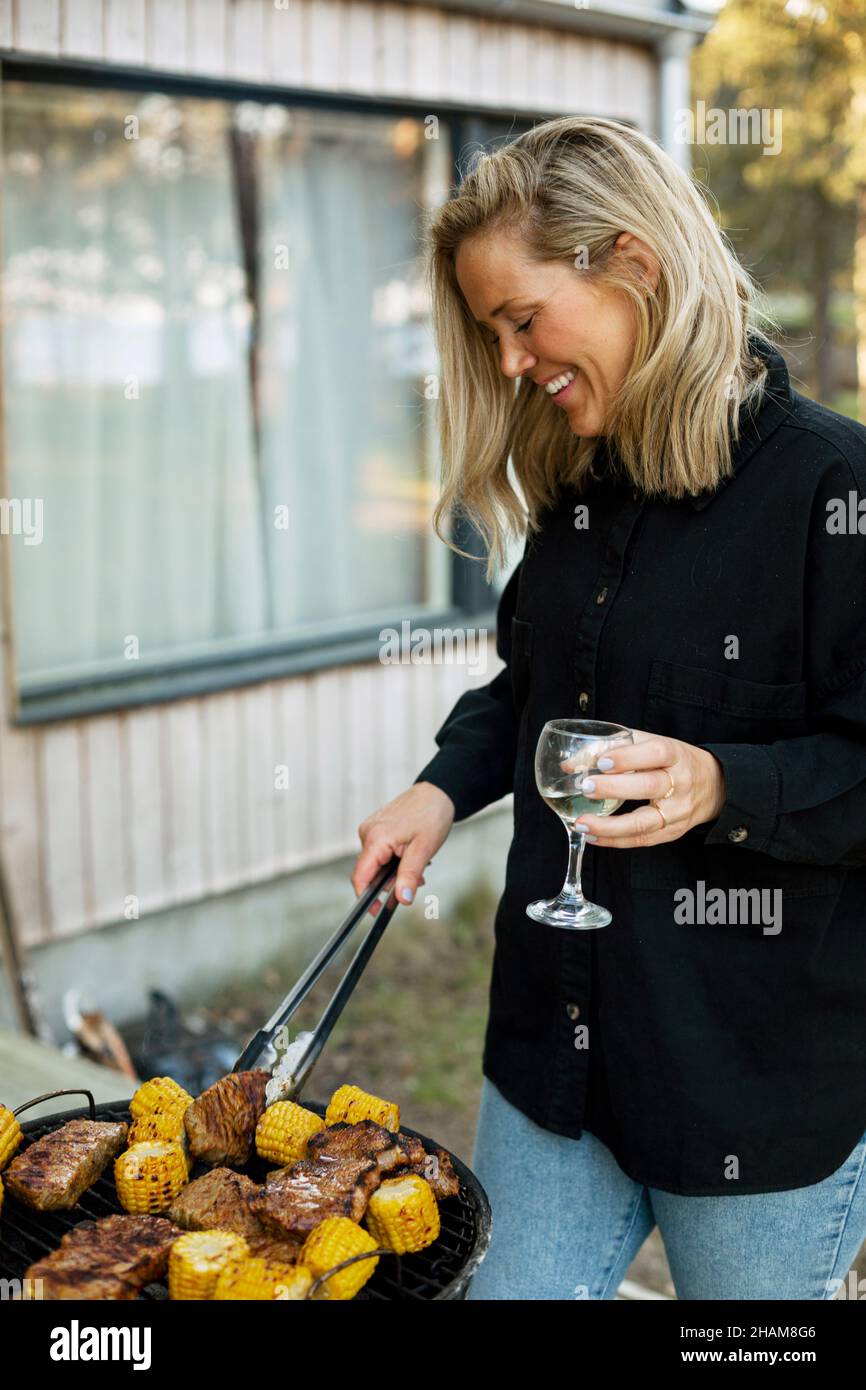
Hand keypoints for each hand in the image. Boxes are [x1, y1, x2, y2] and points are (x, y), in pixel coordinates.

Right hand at [352, 781, 455, 912]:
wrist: (437, 792)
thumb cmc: (431, 815)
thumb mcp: (424, 849)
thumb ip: (410, 875)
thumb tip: (401, 899)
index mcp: (376, 839)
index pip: (360, 877)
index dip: (366, 898)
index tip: (377, 911)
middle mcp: (368, 833)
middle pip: (369, 872)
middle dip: (390, 883)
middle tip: (415, 882)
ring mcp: (371, 830)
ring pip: (376, 863)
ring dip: (395, 871)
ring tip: (418, 865)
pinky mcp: (376, 828)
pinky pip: (380, 852)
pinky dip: (394, 860)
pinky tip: (411, 855)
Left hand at [567, 728, 726, 848]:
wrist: (712, 785)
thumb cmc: (672, 761)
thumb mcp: (650, 744)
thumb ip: (612, 747)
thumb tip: (569, 764)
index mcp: (676, 754)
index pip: (656, 753)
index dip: (629, 757)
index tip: (602, 762)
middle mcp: (681, 783)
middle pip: (650, 786)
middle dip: (615, 789)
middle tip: (585, 787)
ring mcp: (678, 811)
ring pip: (645, 822)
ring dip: (610, 826)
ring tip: (582, 822)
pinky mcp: (672, 832)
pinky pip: (642, 840)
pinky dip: (615, 840)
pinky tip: (593, 836)